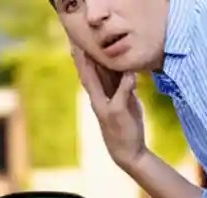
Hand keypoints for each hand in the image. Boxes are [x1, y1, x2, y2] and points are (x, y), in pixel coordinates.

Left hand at [70, 46, 146, 170]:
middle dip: (88, 53)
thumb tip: (129, 73)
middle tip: (82, 36)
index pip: (87, 71)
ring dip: (103, 58)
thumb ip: (124, 92)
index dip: (81, 56)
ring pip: (107, 72)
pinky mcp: (125, 98)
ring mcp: (113, 96)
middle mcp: (103, 94)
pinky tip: (122, 59)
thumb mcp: (121, 112)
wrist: (129, 151)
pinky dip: (120, 68)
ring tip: (98, 42)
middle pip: (94, 68)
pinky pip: (121, 79)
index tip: (76, 41)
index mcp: (97, 96)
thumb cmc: (121, 134)